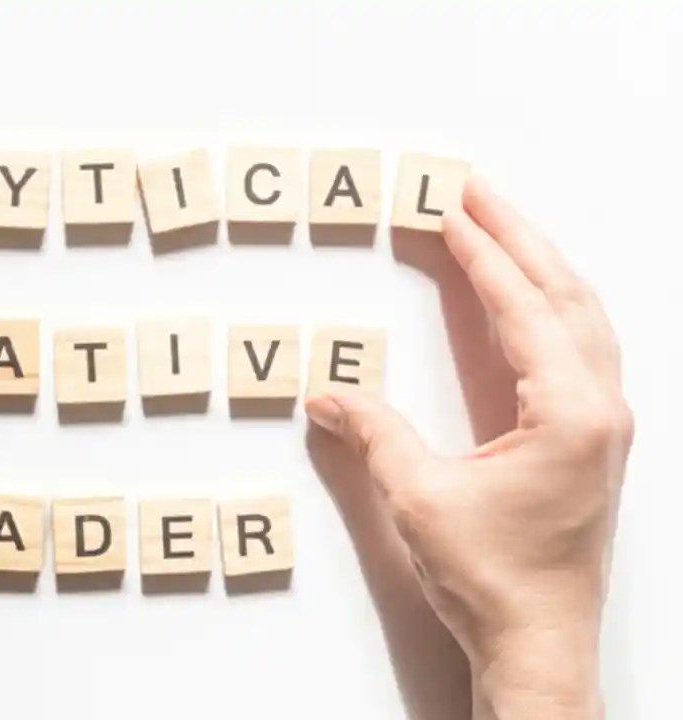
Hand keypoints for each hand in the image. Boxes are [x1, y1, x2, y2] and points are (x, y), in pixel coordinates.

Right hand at [306, 177, 631, 718]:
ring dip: (539, 265)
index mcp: (571, 413)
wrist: (538, 640)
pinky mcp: (591, 439)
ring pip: (581, 317)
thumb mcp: (420, 498)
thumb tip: (329, 393)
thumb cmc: (494, 579)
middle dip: (518, 236)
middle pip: (566, 295)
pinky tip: (526, 298)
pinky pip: (580, 346)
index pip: (524, 308)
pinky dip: (550, 306)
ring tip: (499, 226)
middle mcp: (600, 408)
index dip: (483, 254)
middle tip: (476, 190)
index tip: (451, 210)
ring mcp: (603, 423)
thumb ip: (374, 434)